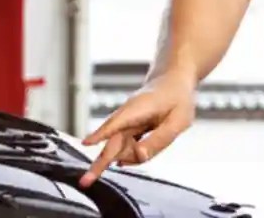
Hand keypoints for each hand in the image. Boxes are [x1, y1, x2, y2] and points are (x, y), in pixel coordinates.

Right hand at [77, 70, 195, 187]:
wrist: (173, 80)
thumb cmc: (177, 98)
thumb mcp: (178, 120)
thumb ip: (159, 139)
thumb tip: (140, 157)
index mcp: (138, 109)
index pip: (117, 122)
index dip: (101, 133)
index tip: (86, 143)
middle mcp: (127, 116)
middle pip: (112, 142)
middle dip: (100, 162)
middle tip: (85, 182)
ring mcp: (126, 122)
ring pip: (122, 148)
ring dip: (132, 156)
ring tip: (157, 134)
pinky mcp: (129, 128)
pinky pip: (128, 146)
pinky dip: (133, 153)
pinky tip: (141, 151)